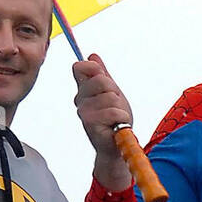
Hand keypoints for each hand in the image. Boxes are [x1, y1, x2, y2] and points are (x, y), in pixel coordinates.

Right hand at [73, 52, 133, 188]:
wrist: (116, 145)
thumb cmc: (114, 120)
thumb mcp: (112, 93)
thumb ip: (103, 74)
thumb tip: (92, 55)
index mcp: (83, 90)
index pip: (81, 67)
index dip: (95, 69)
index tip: (107, 83)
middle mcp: (80, 100)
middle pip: (101, 80)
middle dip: (115, 92)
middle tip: (115, 106)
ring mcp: (83, 112)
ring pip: (110, 97)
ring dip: (120, 109)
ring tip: (115, 119)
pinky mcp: (90, 124)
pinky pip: (114, 112)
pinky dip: (121, 119)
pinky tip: (115, 127)